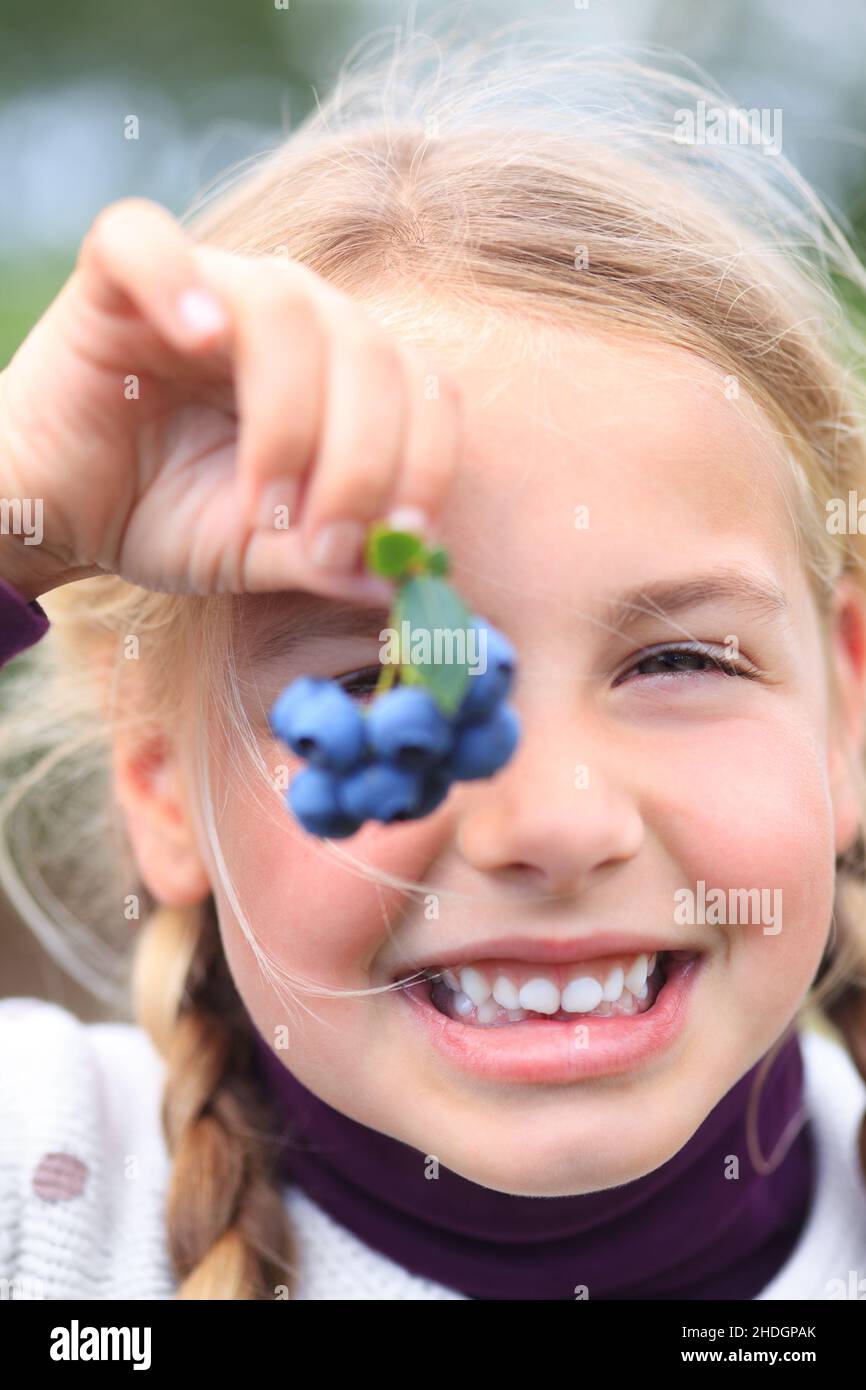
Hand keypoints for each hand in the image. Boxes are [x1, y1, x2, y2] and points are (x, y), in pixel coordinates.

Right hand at [0, 198, 461, 605]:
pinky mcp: (116, 277)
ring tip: (262, 501)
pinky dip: (176, 283)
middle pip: (368, 350)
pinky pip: (146, 243)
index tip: (399, 547)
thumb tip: (401, 574)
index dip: (425, 465)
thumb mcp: (258, 553)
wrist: (58, 510)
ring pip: (286, 308)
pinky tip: (197, 340)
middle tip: (325, 544)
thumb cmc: (164, 517)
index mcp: (341, 372)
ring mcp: (209, 284)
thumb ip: (326, 559)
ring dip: (289, 419)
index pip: (421, 387)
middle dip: (362, 463)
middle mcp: (292, 316)